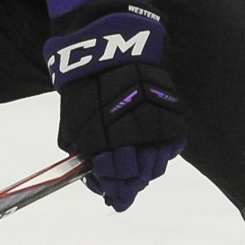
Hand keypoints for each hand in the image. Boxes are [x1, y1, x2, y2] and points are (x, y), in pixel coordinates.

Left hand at [46, 0, 186, 211]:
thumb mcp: (72, 120)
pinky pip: (172, 147)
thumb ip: (81, 150)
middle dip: (128, 185)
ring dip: (146, 171)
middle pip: (135, 178)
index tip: (112, 195)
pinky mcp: (171, 116)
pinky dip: (163, 153)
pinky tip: (152, 150)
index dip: (112, 191)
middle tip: (125, 187)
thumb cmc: (86, 85)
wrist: (111, 49)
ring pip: (156, 167)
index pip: (111, 179)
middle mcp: (130, 138)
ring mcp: (153, 128)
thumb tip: (90, 175)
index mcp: (101, 141)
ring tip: (138, 168)